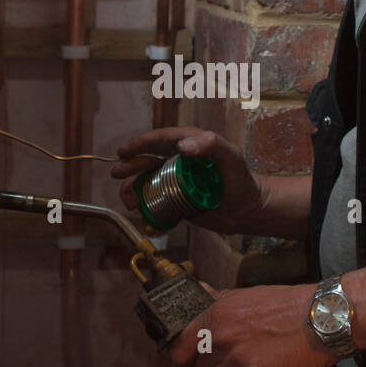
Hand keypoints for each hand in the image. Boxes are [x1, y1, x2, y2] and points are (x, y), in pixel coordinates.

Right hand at [110, 126, 266, 236]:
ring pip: (146, 187)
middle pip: (146, 163)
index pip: (159, 140)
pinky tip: (151, 226)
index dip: (139, 144)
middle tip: (117, 174)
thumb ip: (210, 145)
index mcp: (189, 146)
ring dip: (134, 194)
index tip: (123, 152)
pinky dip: (151, 219)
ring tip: (131, 204)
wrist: (248, 209)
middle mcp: (178, 163)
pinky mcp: (177, 204)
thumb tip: (181, 145)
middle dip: (129, 168)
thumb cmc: (240, 178)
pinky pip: (158, 210)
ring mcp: (176, 184)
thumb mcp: (230, 157)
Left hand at [167, 282, 334, 366]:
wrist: (325, 318)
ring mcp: (236, 361)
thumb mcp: (249, 294)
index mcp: (218, 313)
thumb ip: (223, 298)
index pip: (181, 342)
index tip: (187, 363)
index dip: (183, 357)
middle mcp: (221, 336)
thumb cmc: (292, 304)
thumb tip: (201, 290)